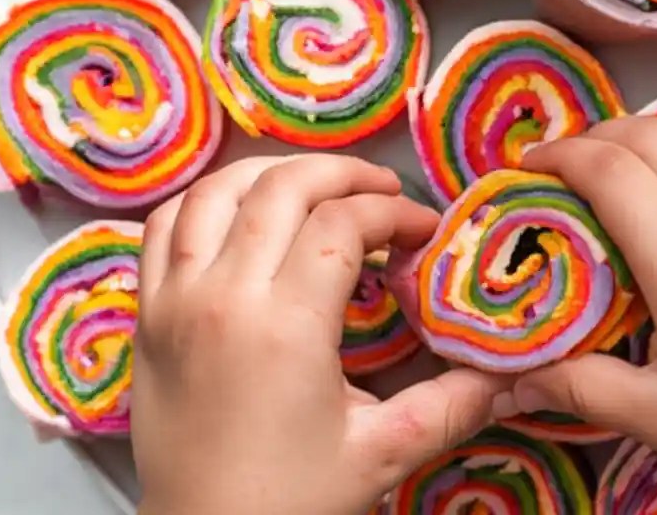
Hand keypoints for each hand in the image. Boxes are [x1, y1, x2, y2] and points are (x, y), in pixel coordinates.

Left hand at [132, 155, 510, 514]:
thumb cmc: (290, 503)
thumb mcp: (383, 453)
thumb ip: (451, 403)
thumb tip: (511, 371)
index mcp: (284, 326)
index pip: (342, 223)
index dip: (393, 213)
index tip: (424, 231)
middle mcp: (222, 297)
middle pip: (282, 188)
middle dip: (343, 173)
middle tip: (384, 192)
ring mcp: (174, 302)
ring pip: (216, 192)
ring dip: (273, 173)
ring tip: (317, 187)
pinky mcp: (145, 317)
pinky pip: (164, 227)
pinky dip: (205, 201)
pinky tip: (240, 212)